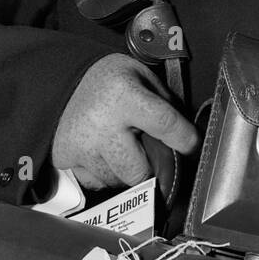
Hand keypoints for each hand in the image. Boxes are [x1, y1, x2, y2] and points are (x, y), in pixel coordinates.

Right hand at [51, 53, 198, 188]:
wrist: (66, 80)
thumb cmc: (110, 81)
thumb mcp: (143, 77)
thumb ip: (165, 105)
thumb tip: (186, 138)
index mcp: (124, 96)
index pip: (165, 125)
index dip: (185, 139)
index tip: (192, 146)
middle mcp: (101, 124)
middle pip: (139, 170)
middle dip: (150, 166)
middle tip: (149, 151)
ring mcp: (81, 146)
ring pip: (118, 181)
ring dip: (126, 170)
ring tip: (121, 145)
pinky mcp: (65, 159)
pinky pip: (96, 182)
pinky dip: (104, 172)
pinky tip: (102, 151)